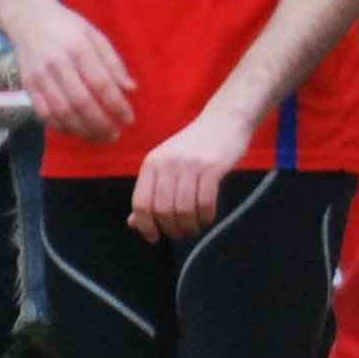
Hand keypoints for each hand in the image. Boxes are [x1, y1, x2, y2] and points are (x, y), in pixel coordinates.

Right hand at [5, 0, 136, 142]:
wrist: (28, 18)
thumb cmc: (68, 26)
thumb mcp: (95, 35)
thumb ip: (113, 62)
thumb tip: (130, 89)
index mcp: (79, 48)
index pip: (101, 83)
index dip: (116, 105)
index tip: (129, 119)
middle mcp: (57, 64)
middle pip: (80, 102)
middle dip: (100, 124)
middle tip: (115, 135)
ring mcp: (39, 77)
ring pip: (61, 112)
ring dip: (82, 130)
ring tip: (99, 138)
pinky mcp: (28, 86)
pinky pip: (44, 113)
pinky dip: (61, 127)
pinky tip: (76, 131)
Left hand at [130, 102, 251, 241]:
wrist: (225, 120)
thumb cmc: (195, 145)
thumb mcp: (167, 165)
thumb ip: (150, 192)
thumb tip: (133, 223)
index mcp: (152, 163)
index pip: (140, 203)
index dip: (145, 225)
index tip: (154, 237)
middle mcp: (167, 163)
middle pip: (162, 210)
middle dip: (171, 229)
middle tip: (180, 233)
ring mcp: (190, 165)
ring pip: (183, 209)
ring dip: (189, 226)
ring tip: (194, 228)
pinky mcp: (212, 167)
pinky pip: (205, 202)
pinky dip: (206, 216)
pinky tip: (207, 218)